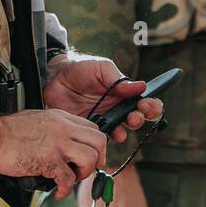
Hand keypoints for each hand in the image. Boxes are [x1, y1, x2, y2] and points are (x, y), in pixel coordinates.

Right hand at [0, 109, 105, 198]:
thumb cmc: (6, 132)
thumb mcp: (36, 119)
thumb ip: (52, 128)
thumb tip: (62, 141)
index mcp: (60, 117)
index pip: (92, 128)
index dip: (94, 146)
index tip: (88, 156)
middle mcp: (63, 128)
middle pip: (99, 141)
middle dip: (97, 159)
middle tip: (86, 169)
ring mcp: (58, 144)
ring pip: (90, 158)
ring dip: (83, 174)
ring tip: (71, 179)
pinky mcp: (49, 160)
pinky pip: (68, 179)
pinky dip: (65, 190)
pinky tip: (58, 192)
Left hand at [43, 54, 162, 142]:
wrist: (54, 77)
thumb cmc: (80, 68)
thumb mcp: (101, 68)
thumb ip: (119, 79)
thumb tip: (141, 87)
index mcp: (124, 93)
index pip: (145, 102)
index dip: (151, 106)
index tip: (145, 104)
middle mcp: (117, 108)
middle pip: (138, 119)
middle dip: (141, 119)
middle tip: (134, 116)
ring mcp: (105, 119)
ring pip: (122, 130)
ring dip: (126, 130)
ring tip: (122, 127)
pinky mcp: (90, 127)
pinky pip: (102, 137)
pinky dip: (107, 138)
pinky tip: (107, 134)